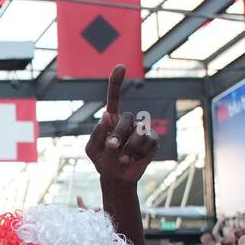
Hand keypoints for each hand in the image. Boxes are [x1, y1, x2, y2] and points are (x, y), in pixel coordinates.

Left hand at [85, 64, 158, 184]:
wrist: (116, 177)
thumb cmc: (102, 160)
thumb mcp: (92, 150)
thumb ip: (97, 134)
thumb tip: (106, 115)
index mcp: (111, 119)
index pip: (114, 97)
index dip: (116, 82)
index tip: (121, 67)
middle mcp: (127, 121)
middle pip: (126, 119)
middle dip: (118, 135)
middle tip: (111, 147)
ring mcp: (141, 129)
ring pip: (139, 132)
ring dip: (129, 148)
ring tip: (123, 159)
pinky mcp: (152, 140)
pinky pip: (148, 143)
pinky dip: (139, 154)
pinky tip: (133, 159)